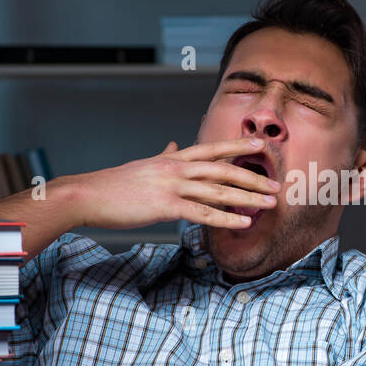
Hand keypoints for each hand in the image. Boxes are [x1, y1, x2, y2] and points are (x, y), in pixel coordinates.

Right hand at [71, 138, 279, 231]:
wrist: (88, 195)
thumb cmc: (115, 184)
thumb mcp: (144, 164)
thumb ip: (164, 154)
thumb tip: (174, 143)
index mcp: (172, 157)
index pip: (212, 147)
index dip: (238, 144)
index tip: (262, 142)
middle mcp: (176, 167)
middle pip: (223, 169)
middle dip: (253, 177)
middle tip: (276, 184)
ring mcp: (171, 186)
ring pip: (218, 191)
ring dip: (247, 198)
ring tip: (268, 205)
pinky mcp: (165, 206)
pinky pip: (202, 213)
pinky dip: (225, 219)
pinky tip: (243, 223)